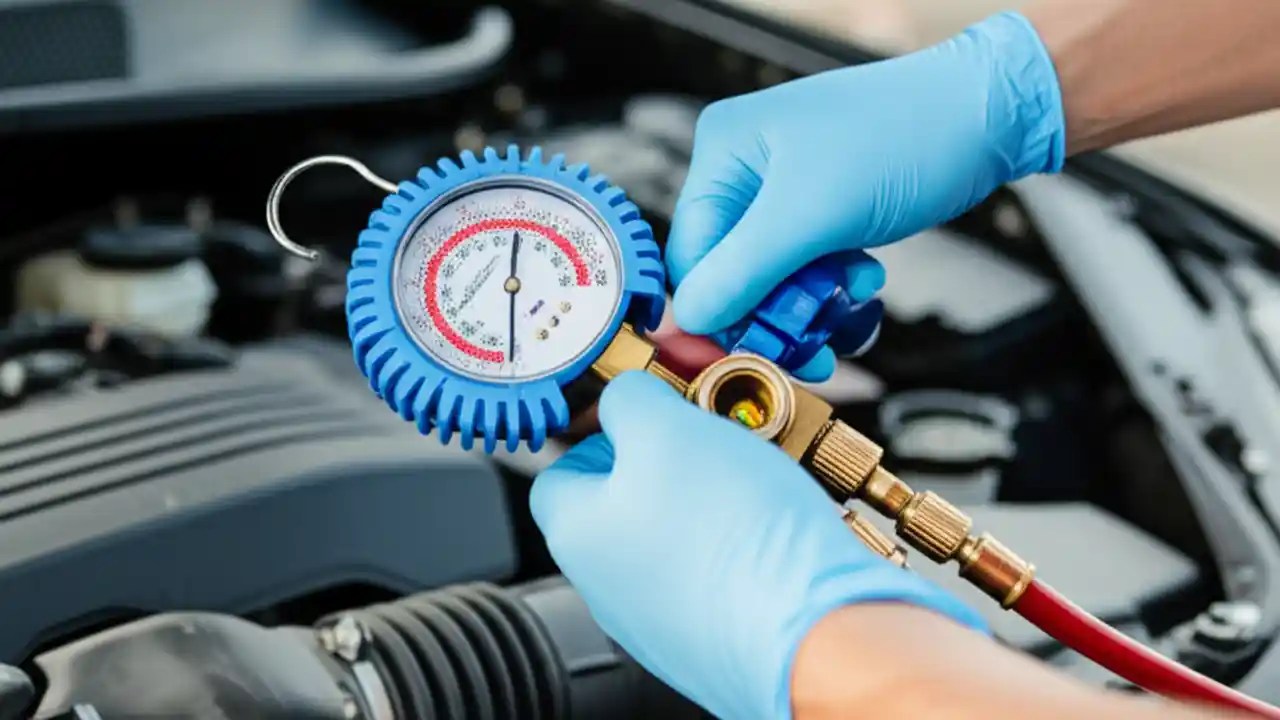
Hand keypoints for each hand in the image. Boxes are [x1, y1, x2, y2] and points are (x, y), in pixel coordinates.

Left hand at [530, 372, 984, 718]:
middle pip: (627, 499)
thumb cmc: (736, 538)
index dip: (605, 430)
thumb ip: (630, 400)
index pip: (561, 470)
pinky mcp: (717, 633)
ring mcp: (662, 616)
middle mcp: (610, 585)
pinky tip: (774, 522)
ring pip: (678, 531)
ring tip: (753, 474)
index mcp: (578, 535)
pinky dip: (743, 539)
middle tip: (712, 432)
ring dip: (712, 495)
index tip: (649, 410)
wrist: (816, 630)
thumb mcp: (668, 428)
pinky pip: (720, 569)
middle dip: (673, 457)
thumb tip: (624, 395)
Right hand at [667, 12, 1064, 379]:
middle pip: (731, 273)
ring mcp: (783, 191)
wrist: (986, 117)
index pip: (692, 256)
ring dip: (808, 305)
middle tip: (811, 349)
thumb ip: (744, 271)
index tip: (750, 356)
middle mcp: (744, 170)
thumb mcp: (812, 214)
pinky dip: (832, 287)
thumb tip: (690, 319)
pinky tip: (862, 278)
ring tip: (848, 305)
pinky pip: (805, 269)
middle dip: (773, 314)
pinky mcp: (820, 209)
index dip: (719, 312)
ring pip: (771, 279)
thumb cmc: (904, 136)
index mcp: (723, 153)